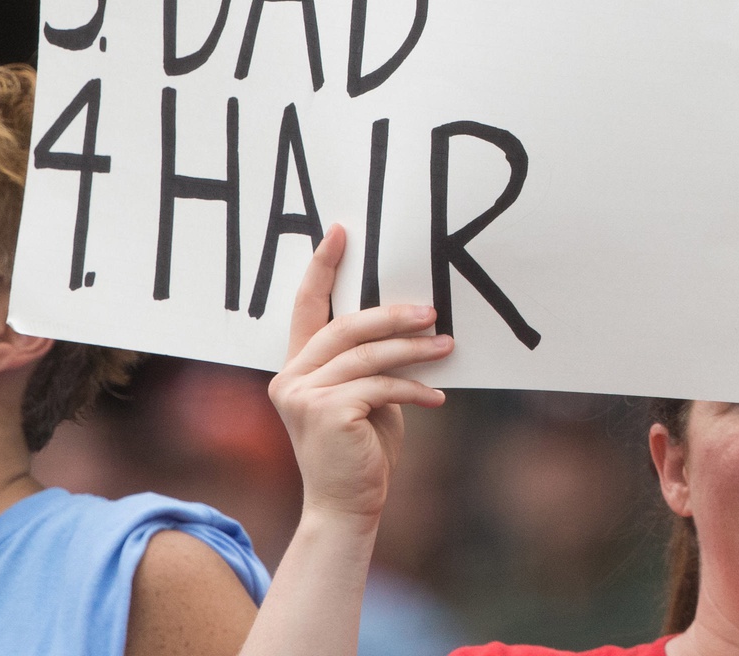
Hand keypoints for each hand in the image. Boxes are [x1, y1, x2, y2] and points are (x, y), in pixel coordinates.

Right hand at [266, 225, 450, 528]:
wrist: (348, 506)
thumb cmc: (362, 450)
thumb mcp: (365, 396)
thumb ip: (370, 361)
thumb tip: (413, 318)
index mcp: (298, 368)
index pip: (306, 307)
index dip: (322, 268)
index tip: (340, 231)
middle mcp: (291, 378)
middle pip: (345, 326)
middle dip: (392, 314)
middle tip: (432, 311)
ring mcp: (303, 395)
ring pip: (368, 355)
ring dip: (414, 350)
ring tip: (447, 347)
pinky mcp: (325, 412)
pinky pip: (379, 386)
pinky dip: (413, 389)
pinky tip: (437, 397)